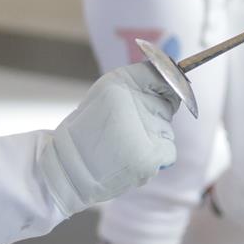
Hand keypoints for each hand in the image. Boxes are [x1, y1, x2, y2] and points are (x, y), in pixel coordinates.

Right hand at [36, 63, 180, 215]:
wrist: (69, 168)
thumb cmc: (88, 133)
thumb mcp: (104, 96)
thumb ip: (137, 87)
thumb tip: (174, 83)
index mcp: (120, 83)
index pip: (164, 75)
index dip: (169, 84)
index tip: (165, 92)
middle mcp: (134, 102)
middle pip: (167, 105)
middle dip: (154, 115)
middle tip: (127, 128)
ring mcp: (143, 130)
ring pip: (167, 130)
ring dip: (153, 138)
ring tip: (125, 145)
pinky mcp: (150, 156)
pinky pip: (169, 152)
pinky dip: (156, 158)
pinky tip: (132, 158)